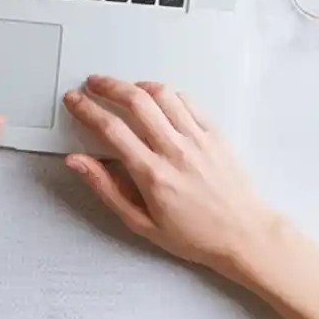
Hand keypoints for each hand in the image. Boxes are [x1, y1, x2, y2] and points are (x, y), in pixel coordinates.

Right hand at [63, 76, 278, 273]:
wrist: (243, 234)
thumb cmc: (195, 235)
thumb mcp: (141, 223)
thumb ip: (106, 188)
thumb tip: (78, 162)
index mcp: (153, 175)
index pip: (111, 129)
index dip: (87, 109)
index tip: (75, 100)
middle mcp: (175, 150)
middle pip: (135, 101)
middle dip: (108, 86)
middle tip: (93, 84)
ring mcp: (197, 138)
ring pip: (162, 94)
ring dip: (136, 84)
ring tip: (122, 87)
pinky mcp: (214, 133)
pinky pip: (187, 101)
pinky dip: (166, 93)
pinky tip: (157, 99)